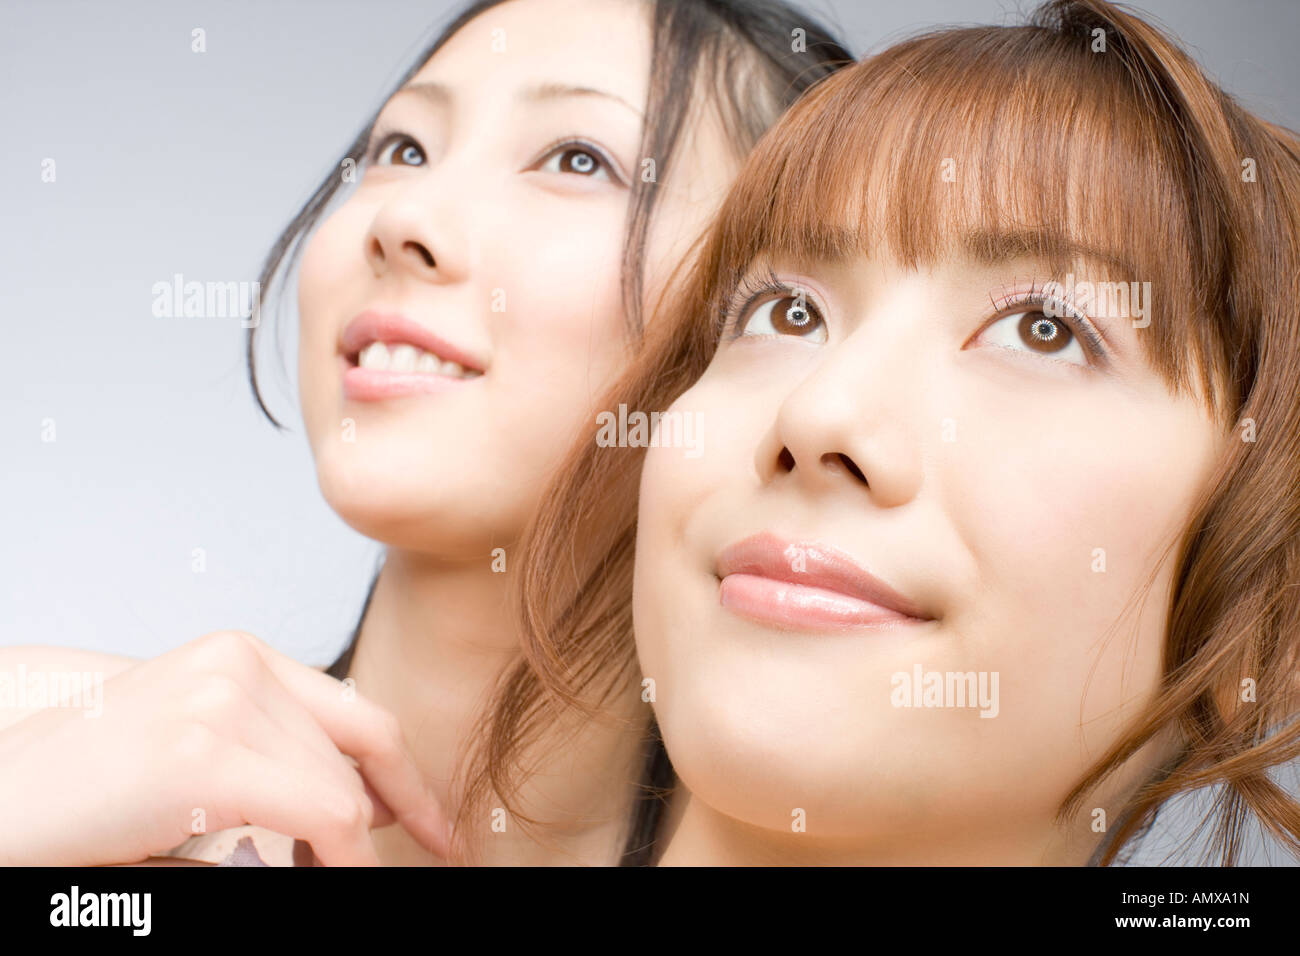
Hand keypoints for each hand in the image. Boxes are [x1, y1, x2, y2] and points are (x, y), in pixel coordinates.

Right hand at [0, 631, 449, 865]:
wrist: (2, 798)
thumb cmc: (93, 791)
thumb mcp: (202, 750)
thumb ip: (278, 753)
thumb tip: (367, 803)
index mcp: (241, 655)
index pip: (359, 713)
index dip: (408, 775)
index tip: (437, 823)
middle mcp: (239, 664)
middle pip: (358, 752)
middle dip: (390, 813)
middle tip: (419, 852)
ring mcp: (221, 703)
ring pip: (343, 789)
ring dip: (347, 846)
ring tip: (322, 869)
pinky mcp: (206, 756)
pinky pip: (322, 813)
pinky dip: (340, 857)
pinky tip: (330, 873)